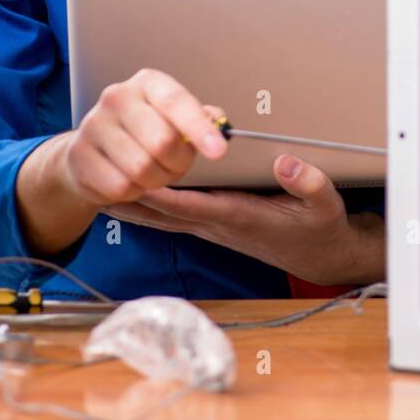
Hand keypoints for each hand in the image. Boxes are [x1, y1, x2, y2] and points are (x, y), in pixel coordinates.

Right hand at [59, 67, 228, 207]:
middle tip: (176, 166)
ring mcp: (93, 125)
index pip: (176, 102)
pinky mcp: (78, 155)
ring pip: (142, 169)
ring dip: (155, 180)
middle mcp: (117, 97)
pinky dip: (132, 191)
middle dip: (178, 164)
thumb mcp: (172, 117)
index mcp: (147, 83)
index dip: (199, 128)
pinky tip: (127, 178)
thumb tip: (219, 125)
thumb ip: (200, 119)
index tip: (219, 151)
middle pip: (162, 142)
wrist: (92, 147)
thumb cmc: (143, 131)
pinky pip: (119, 187)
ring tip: (151, 172)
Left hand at [102, 153, 385, 286]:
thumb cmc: (320, 227)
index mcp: (242, 216)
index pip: (196, 205)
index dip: (164, 196)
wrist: (322, 255)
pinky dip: (148, 210)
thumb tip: (286, 163)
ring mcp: (215, 228)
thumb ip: (308, 183)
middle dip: (131, 202)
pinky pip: (174, 218)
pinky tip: (128, 201)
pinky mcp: (216, 224)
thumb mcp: (325, 203)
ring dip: (132, 209)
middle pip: (167, 215)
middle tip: (93, 188)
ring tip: (94, 194)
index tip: (133, 180)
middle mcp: (221, 224)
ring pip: (165, 219)